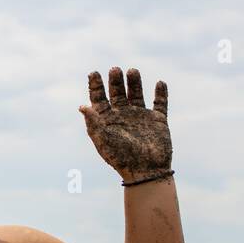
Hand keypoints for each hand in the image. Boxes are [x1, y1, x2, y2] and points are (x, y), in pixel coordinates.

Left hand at [79, 67, 171, 182]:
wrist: (146, 172)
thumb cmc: (122, 158)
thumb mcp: (104, 140)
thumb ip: (94, 123)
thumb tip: (82, 106)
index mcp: (108, 120)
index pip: (99, 98)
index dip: (95, 85)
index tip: (93, 73)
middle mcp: (123, 116)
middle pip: (117, 92)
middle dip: (115, 80)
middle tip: (114, 69)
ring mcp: (141, 117)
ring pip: (136, 94)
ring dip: (134, 82)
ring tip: (132, 71)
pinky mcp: (158, 121)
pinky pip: (160, 104)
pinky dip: (161, 94)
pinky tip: (160, 83)